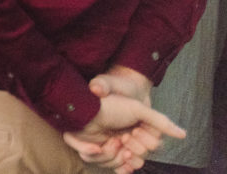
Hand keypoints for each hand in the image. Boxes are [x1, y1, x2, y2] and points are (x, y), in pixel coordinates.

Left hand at [64, 83, 182, 173]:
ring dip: (114, 154)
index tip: (134, 132)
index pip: (151, 149)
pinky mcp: (96, 149)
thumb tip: (183, 135)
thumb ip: (161, 122)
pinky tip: (98, 148)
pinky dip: (101, 158)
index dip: (143, 144)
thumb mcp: (139, 110)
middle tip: (122, 138)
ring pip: (120, 163)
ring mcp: (111, 145)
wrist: (84, 104)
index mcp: (138, 132)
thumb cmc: (113, 103)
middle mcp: (126, 140)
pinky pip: (104, 163)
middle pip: (137, 160)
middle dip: (131, 150)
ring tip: (109, 141)